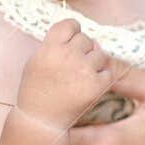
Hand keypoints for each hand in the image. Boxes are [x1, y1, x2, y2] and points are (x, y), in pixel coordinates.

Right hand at [17, 18, 112, 132]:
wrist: (42, 119)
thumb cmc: (37, 89)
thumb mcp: (36, 61)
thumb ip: (55, 44)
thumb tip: (81, 34)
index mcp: (51, 48)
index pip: (70, 24)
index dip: (72, 31)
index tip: (70, 40)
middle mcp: (69, 56)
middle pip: (86, 38)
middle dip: (82, 49)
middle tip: (72, 66)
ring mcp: (85, 70)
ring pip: (99, 53)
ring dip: (93, 62)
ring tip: (79, 76)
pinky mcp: (98, 85)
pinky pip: (107, 70)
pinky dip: (100, 77)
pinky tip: (86, 85)